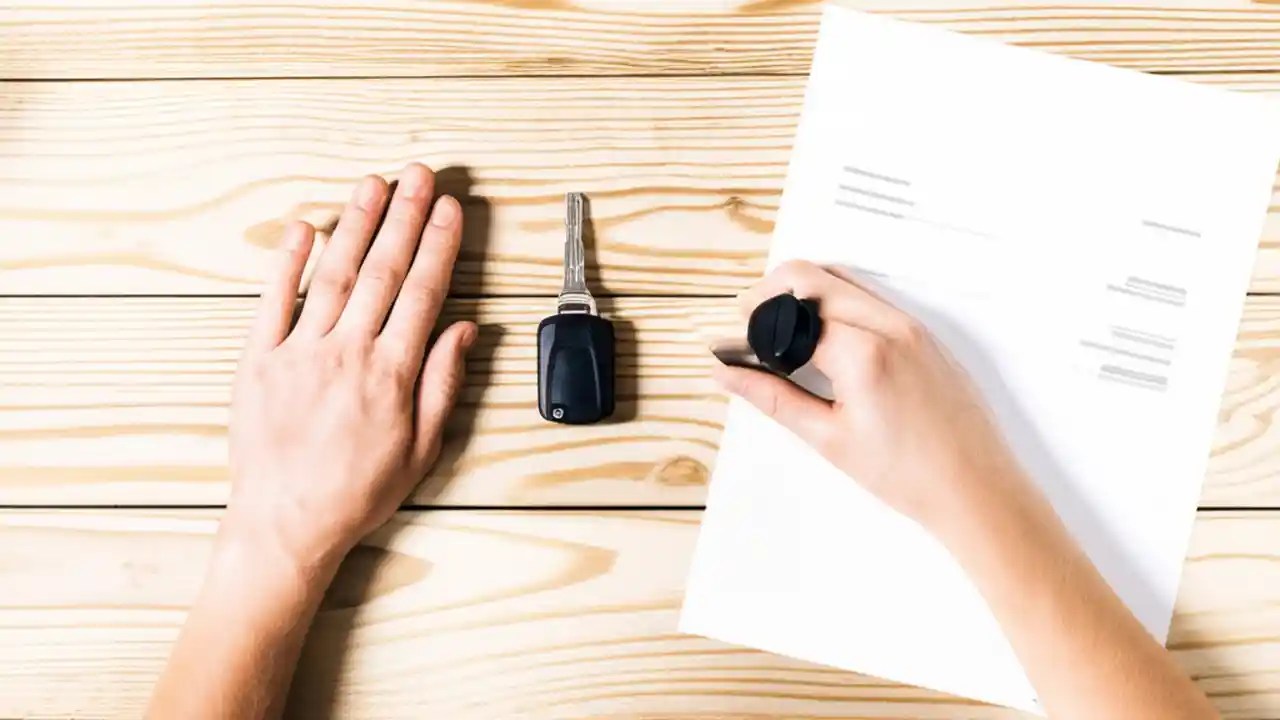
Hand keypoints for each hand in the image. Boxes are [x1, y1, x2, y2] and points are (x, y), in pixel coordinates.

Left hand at [225, 163, 475, 571]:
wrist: (287, 524)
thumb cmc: (357, 493)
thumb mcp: (422, 449)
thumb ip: (444, 384)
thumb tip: (463, 329)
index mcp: (392, 374)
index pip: (423, 293)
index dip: (439, 246)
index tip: (450, 209)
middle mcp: (347, 353)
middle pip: (383, 270)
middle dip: (405, 217)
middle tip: (420, 176)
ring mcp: (300, 352)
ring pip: (335, 274)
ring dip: (357, 224)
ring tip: (375, 184)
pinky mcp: (259, 360)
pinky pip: (274, 300)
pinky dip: (288, 261)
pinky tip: (304, 226)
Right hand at [713, 260, 1028, 531]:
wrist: (976, 490)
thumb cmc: (911, 476)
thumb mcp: (828, 438)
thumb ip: (772, 397)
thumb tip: (728, 374)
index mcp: (863, 352)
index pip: (786, 316)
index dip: (750, 328)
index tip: (732, 347)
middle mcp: (891, 326)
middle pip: (813, 277)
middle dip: (770, 293)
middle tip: (747, 326)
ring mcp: (914, 326)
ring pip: (845, 280)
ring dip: (806, 292)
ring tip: (782, 332)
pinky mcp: (927, 335)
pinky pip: (874, 299)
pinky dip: (839, 303)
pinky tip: (826, 340)